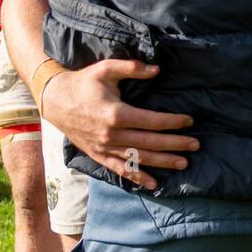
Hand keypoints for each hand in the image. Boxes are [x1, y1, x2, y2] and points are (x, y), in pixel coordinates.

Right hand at [40, 59, 195, 190]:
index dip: (173, 122)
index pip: (152, 121)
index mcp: (116, 113)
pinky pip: (121, 169)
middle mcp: (112, 135)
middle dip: (175, 144)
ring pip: (139, 158)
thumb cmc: (83, 82)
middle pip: (150, 142)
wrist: (56, 100)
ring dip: (163, 162)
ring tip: (183, 163)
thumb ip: (132, 67)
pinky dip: (137, 177)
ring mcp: (105, 148)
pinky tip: (153, 184)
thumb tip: (157, 69)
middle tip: (196, 145)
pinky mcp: (99, 155)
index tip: (190, 121)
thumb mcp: (106, 68)